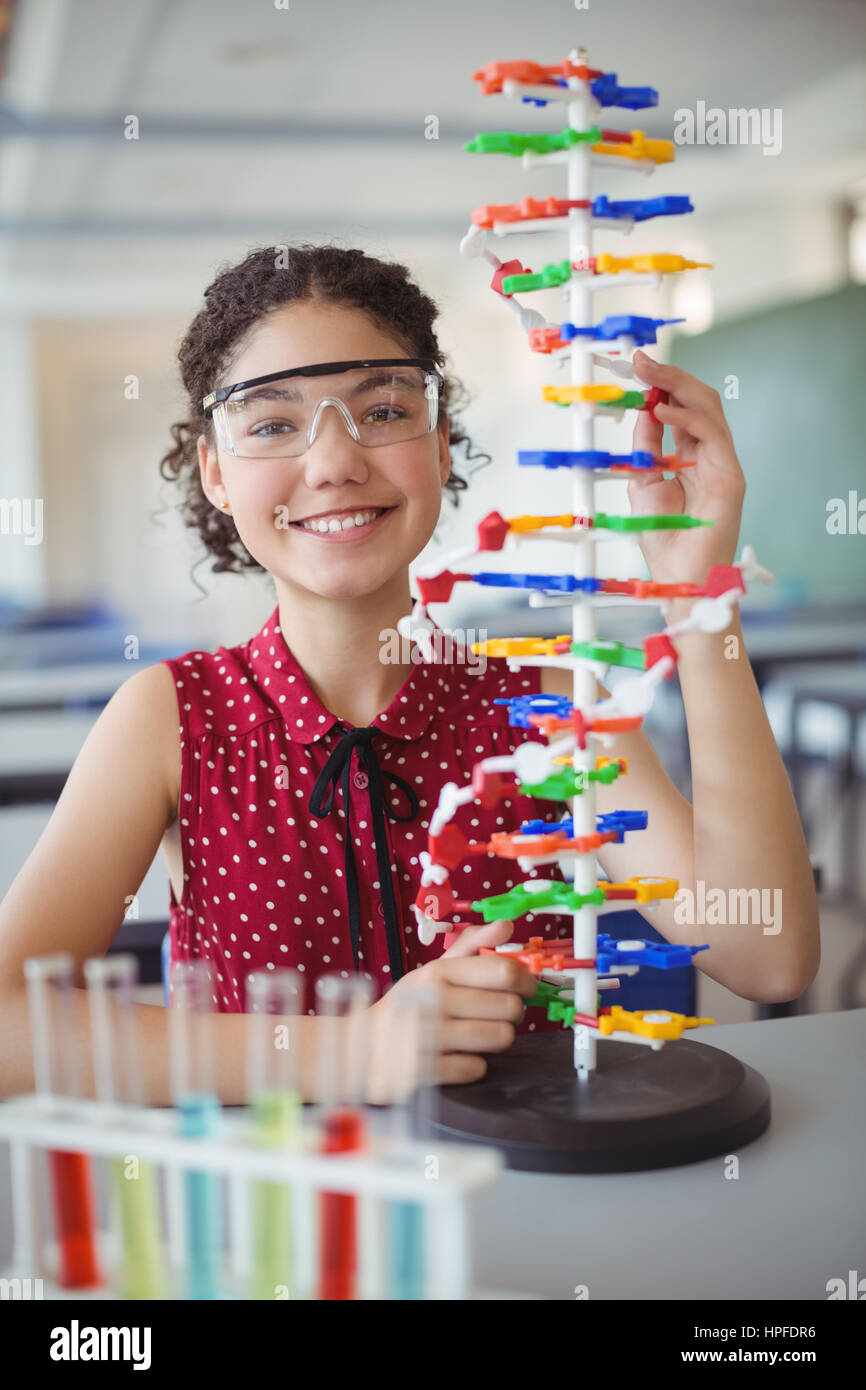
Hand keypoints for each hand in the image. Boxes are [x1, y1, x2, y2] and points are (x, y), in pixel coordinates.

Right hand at [366, 919, 535, 1101]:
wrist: (361, 1045)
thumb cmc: (409, 1005)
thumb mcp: (435, 969)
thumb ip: (473, 944)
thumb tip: (507, 925)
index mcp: (438, 971)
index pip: (506, 972)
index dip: (526, 981)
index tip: (525, 988)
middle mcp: (432, 999)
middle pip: (510, 1007)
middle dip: (512, 1013)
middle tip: (497, 1014)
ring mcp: (426, 1035)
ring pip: (499, 1038)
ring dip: (496, 1038)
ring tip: (480, 1035)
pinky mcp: (422, 1070)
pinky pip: (475, 1068)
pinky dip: (473, 1065)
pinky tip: (458, 1056)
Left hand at [629, 350, 745, 585]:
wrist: (679, 577)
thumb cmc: (665, 539)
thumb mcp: (644, 483)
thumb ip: (646, 448)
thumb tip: (645, 409)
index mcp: (691, 456)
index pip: (681, 409)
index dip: (661, 386)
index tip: (636, 366)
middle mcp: (711, 455)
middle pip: (697, 401)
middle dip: (669, 377)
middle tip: (641, 360)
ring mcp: (723, 463)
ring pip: (709, 409)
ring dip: (677, 386)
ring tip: (649, 373)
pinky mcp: (731, 476)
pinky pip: (712, 435)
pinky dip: (687, 419)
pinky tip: (662, 411)